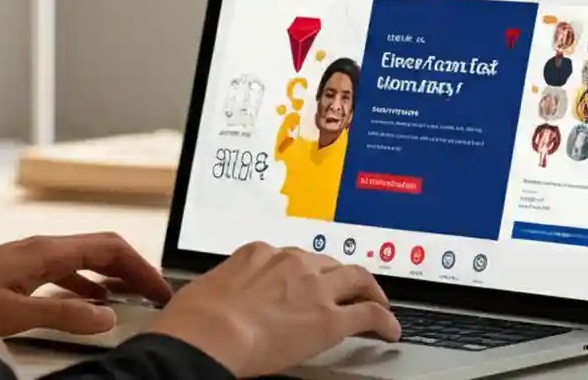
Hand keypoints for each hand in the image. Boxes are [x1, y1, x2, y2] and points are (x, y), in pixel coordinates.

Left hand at [0, 232, 172, 336]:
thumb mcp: (15, 313)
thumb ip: (63, 315)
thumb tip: (107, 316)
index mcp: (47, 250)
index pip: (109, 248)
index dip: (141, 267)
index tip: (161, 289)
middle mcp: (42, 248)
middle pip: (101, 250)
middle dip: (132, 269)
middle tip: (156, 295)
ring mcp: (31, 258)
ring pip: (85, 261)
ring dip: (112, 278)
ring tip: (132, 300)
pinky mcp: (20, 271)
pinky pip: (67, 273)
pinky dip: (88, 286)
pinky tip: (90, 305)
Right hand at [145, 241, 399, 377]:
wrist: (209, 333)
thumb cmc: (197, 316)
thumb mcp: (208, 287)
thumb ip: (226, 287)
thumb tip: (216, 300)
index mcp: (260, 254)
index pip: (292, 257)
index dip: (305, 270)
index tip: (307, 279)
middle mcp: (292, 263)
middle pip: (329, 263)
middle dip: (340, 275)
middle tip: (348, 287)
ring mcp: (314, 289)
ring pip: (357, 279)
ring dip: (370, 290)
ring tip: (377, 303)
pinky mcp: (330, 319)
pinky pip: (368, 315)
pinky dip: (384, 321)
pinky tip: (390, 330)